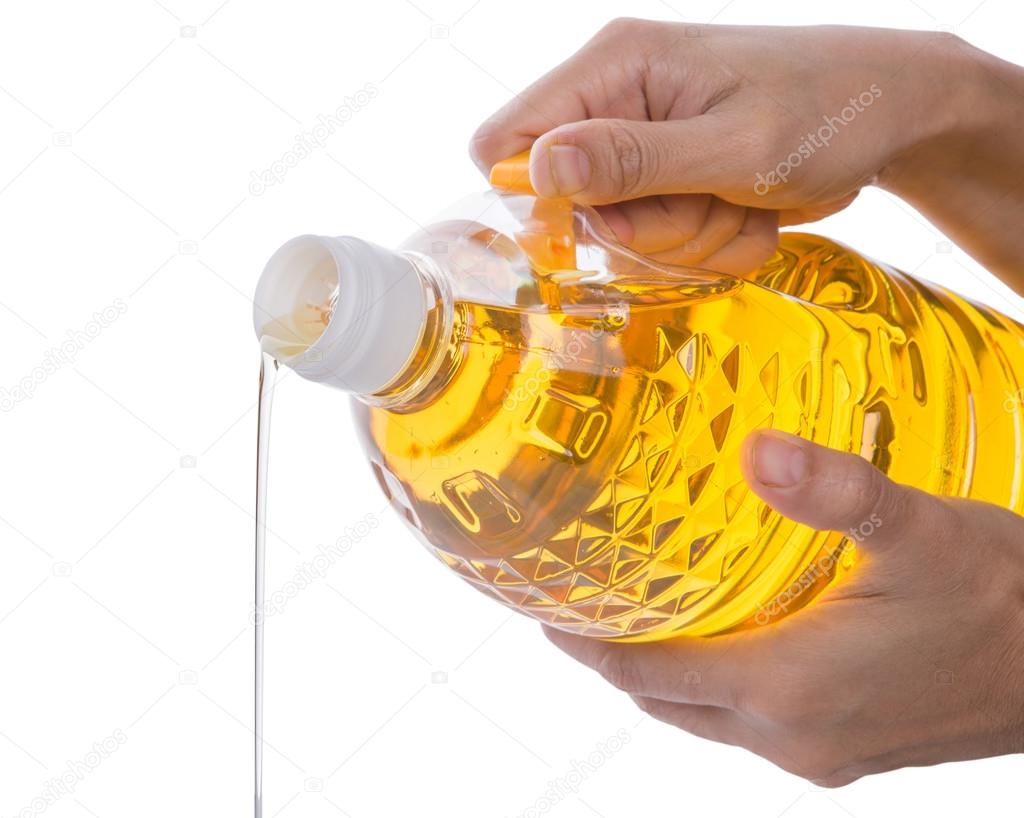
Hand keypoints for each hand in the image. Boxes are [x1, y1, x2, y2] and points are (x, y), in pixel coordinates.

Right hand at [471, 21, 1023, 288]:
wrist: (892, 115)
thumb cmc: (826, 111)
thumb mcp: (732, 144)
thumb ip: (631, 160)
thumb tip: (535, 170)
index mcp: (614, 68)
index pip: (505, 143)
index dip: (537, 199)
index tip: (607, 223)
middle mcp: (615, 104)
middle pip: (570, 208)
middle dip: (645, 230)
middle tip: (709, 203)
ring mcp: (642, 148)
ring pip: (619, 239)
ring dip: (686, 243)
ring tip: (742, 204)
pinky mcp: (668, 183)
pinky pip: (659, 248)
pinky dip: (707, 248)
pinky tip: (750, 214)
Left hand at [544, 431, 1023, 786]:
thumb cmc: (1006, 600)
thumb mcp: (918, 529)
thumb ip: (833, 490)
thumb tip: (755, 449)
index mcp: (787, 689)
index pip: (649, 674)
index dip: (590, 645)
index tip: (545, 614)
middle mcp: (791, 737)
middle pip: (667, 701)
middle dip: (617, 659)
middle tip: (585, 606)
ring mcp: (823, 754)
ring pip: (708, 718)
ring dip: (667, 674)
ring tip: (642, 618)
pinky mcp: (852, 752)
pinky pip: (752, 725)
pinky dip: (718, 687)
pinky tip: (730, 641)